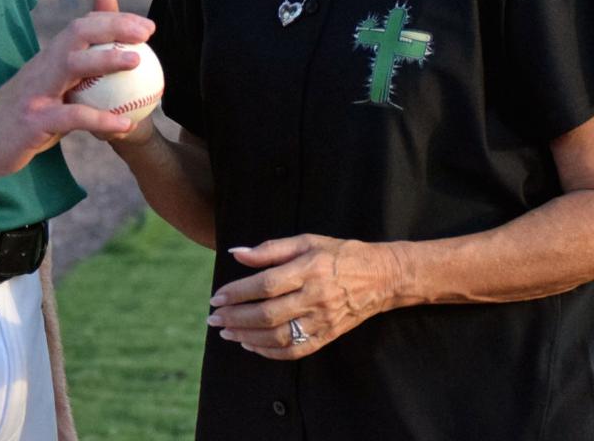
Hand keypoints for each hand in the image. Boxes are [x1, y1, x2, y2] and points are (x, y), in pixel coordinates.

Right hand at [0, 0, 154, 175]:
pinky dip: (100, 119)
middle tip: (146, 33)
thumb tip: (106, 64)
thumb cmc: (19, 115)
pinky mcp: (34, 121)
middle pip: (78, 33)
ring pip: (73, 65)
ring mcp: (37, 92)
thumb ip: (74, 76)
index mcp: (48, 58)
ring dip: (105, 59)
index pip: (82, 26)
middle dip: (113, 26)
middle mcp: (43, 67)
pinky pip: (72, 117)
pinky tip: (125, 126)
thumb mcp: (47, 89)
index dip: (114, 20)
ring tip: (137, 61)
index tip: (146, 25)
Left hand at [205, 234, 402, 359]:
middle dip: (235, 318)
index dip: (237, 292)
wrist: (380, 278)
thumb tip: (237, 253)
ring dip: (247, 337)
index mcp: (309, 269)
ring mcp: (322, 321)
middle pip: (268, 313)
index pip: (265, 284)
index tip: (217, 296)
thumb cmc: (338, 254)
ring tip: (226, 332)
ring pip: (278, 336)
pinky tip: (251, 345)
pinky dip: (269, 351)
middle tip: (213, 318)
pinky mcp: (327, 336)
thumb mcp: (306, 240)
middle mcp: (315, 297)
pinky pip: (295, 351)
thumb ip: (270, 248)